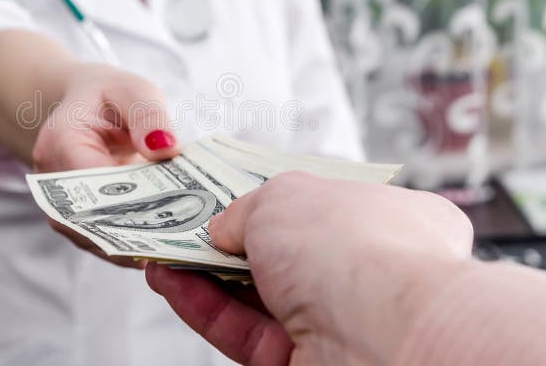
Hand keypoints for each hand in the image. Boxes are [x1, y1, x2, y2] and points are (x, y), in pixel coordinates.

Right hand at [34, 63, 179, 267]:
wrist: (85, 106)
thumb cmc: (110, 97)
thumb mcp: (133, 91)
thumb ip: (149, 115)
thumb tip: (165, 147)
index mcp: (61, 142)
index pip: (94, 183)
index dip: (131, 201)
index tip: (171, 211)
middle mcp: (50, 181)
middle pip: (90, 221)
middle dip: (135, 231)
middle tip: (181, 241)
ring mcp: (57, 204)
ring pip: (95, 239)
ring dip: (134, 245)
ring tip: (176, 248)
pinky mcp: (73, 221)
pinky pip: (100, 241)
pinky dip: (130, 245)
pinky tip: (163, 248)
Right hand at [146, 171, 473, 364]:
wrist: (386, 340)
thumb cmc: (354, 248)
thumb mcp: (284, 196)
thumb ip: (246, 208)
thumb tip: (222, 229)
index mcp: (383, 218)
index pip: (318, 207)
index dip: (267, 204)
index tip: (220, 202)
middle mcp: (364, 271)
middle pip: (280, 255)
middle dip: (225, 242)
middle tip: (176, 228)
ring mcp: (337, 321)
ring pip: (255, 297)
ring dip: (202, 274)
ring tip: (158, 253)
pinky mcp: (305, 363)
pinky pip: (243, 330)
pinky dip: (203, 306)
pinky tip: (170, 282)